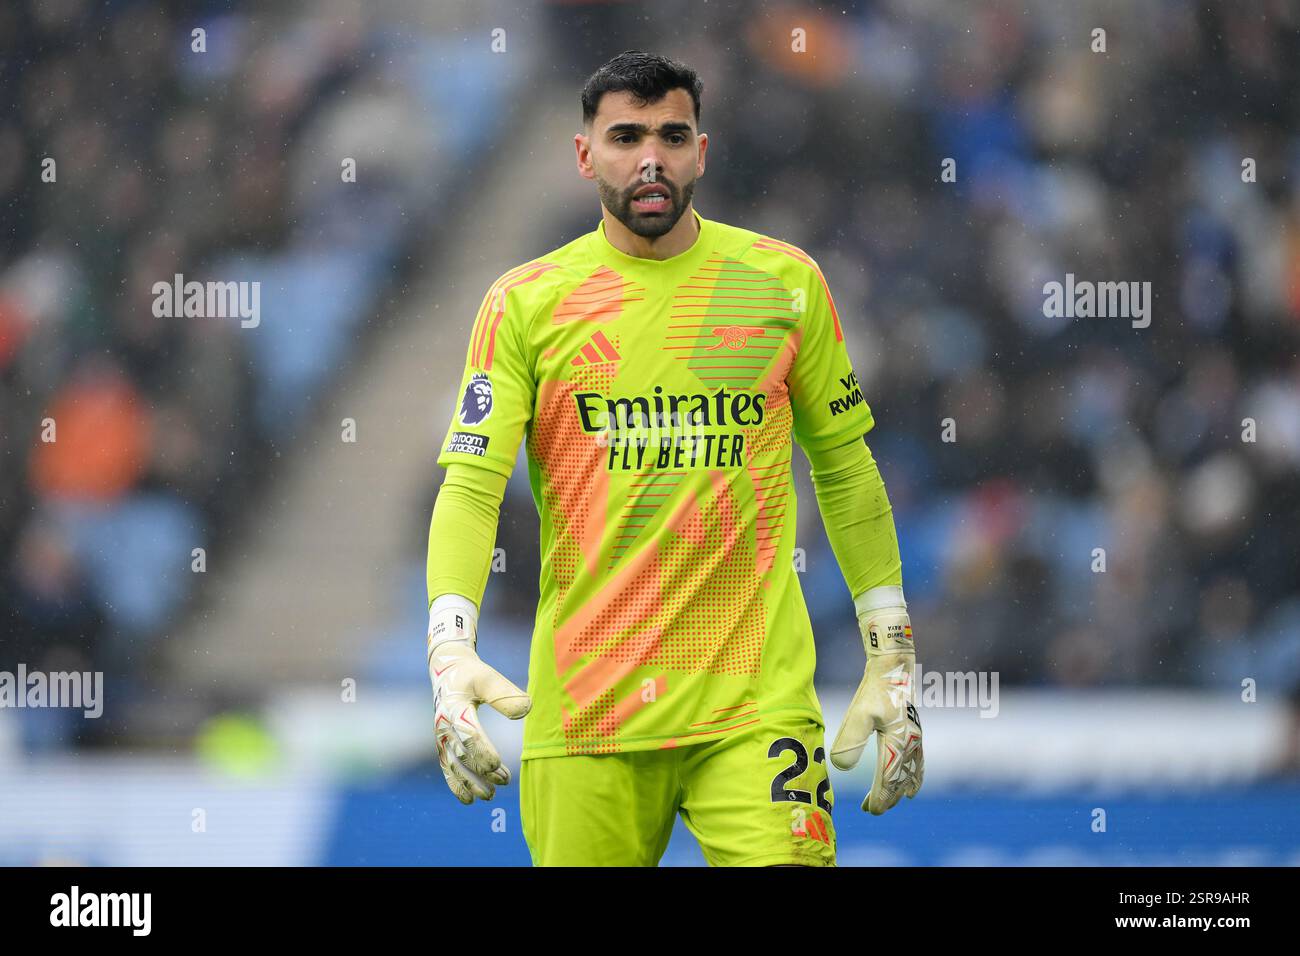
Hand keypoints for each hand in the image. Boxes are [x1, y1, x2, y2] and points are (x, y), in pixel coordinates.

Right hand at [427, 596, 531, 803]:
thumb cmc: (471, 674)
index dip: (482, 750)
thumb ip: (505, 693)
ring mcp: (441, 737)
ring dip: (470, 783)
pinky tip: (469, 800)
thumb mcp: (487, 677)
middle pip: (462, 754)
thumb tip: (526, 710)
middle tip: (505, 780)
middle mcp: (444, 725)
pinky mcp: (443, 744)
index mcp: (454, 707)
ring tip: (490, 796)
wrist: (447, 670)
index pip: (468, 733)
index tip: (497, 764)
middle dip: (482, 771)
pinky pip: (447, 768)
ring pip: (454, 766)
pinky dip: (456, 785)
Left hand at [829, 601, 923, 813]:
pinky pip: (919, 764)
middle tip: (871, 810)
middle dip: (888, 797)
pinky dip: (915, 779)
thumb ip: (851, 741)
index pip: (889, 779)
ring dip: (899, 790)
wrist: (894, 667)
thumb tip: (841, 767)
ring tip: (890, 803)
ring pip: (911, 774)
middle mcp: (911, 745)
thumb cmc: (875, 690)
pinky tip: (913, 787)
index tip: (871, 810)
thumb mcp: (859, 714)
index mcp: (898, 743)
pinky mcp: (914, 733)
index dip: (880, 797)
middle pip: (901, 780)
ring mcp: (916, 739)